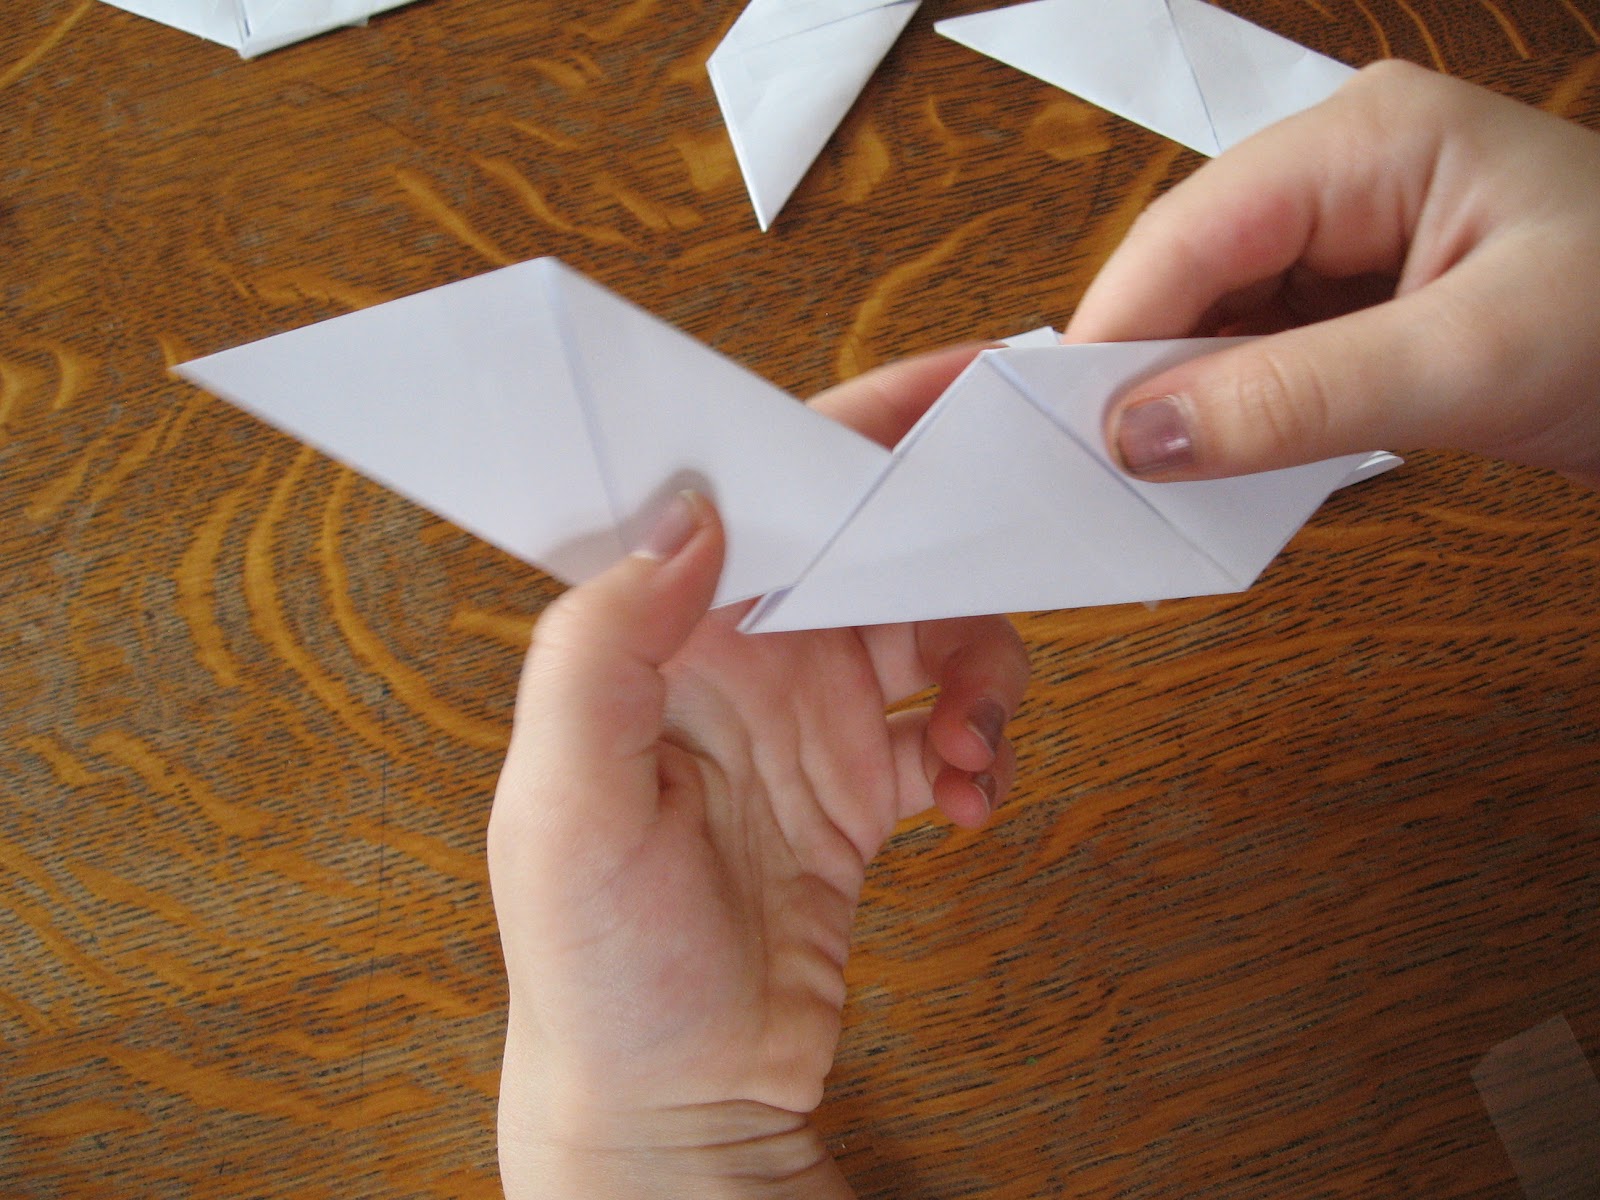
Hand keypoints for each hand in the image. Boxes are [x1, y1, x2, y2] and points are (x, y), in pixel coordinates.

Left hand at [487, 346, 1029, 1198]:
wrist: (675, 1104)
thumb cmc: (599, 969)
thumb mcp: (566, 809)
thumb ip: (602, 649)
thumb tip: (693, 513)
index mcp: (659, 637)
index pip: (758, 488)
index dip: (852, 427)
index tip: (955, 390)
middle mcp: (734, 659)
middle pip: (865, 542)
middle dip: (949, 542)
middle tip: (1021, 551)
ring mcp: (802, 720)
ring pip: (926, 626)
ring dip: (978, 664)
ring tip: (970, 744)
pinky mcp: (856, 786)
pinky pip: (946, 723)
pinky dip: (980, 745)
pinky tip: (970, 802)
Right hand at [1065, 60, 1599, 489]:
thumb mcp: (1473, 362)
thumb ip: (1299, 399)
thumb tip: (1139, 436)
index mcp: (1371, 138)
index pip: (1198, 228)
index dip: (1121, 328)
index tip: (1073, 431)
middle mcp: (1344, 170)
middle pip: (1193, 267)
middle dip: (1145, 364)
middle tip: (1100, 466)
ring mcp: (1349, 232)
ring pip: (1216, 313)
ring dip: (1185, 393)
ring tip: (1154, 474)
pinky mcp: (1357, 296)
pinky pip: (1259, 349)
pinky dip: (1232, 408)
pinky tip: (1219, 457)